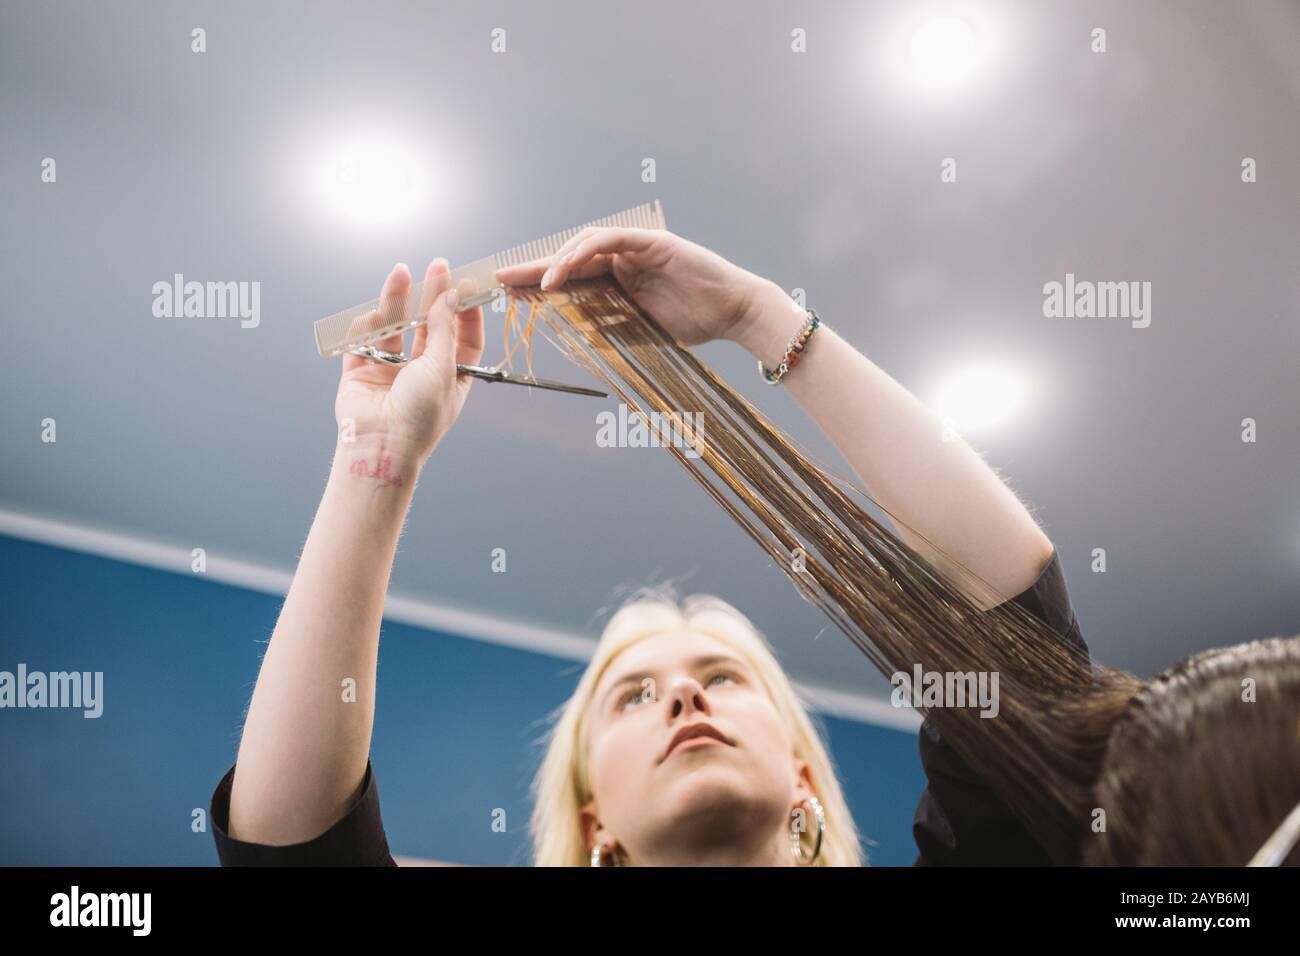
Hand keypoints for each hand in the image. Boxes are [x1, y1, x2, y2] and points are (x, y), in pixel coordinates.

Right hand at [334, 259, 484, 462]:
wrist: (381, 447)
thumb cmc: (420, 415)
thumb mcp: (442, 367)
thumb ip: (443, 329)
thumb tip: (451, 295)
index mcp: (451, 378)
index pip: (464, 338)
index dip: (466, 311)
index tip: (466, 284)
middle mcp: (422, 373)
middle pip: (429, 326)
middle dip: (432, 296)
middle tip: (437, 265)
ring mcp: (390, 372)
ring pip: (395, 328)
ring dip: (396, 300)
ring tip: (400, 272)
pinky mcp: (360, 373)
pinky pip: (362, 342)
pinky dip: (366, 326)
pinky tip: (372, 314)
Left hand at [494, 227, 779, 347]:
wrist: (734, 313)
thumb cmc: (694, 323)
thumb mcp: (640, 329)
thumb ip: (609, 324)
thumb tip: (575, 334)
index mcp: (618, 278)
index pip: (571, 277)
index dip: (538, 282)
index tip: (507, 293)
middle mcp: (622, 258)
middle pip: (569, 257)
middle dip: (532, 267)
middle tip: (500, 279)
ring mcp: (637, 246)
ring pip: (585, 243)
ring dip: (556, 261)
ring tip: (535, 282)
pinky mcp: (652, 240)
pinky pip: (611, 238)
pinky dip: (586, 250)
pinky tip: (566, 267)